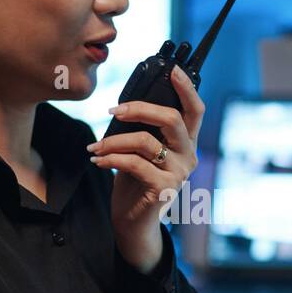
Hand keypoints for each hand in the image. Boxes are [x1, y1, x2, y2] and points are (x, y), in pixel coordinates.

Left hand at [87, 66, 203, 272]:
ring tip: (95, 146)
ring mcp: (179, 174)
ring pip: (146, 142)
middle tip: (112, 110)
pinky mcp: (165, 189)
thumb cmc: (135, 183)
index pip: (195, 111)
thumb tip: (124, 106)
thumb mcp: (140, 151)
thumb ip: (143, 130)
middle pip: (171, 119)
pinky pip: (134, 163)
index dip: (186, 88)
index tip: (173, 70)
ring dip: (114, 140)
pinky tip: (98, 160)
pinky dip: (111, 158)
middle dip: (139, 109)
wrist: (133, 222)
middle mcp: (188, 156)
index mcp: (186, 143)